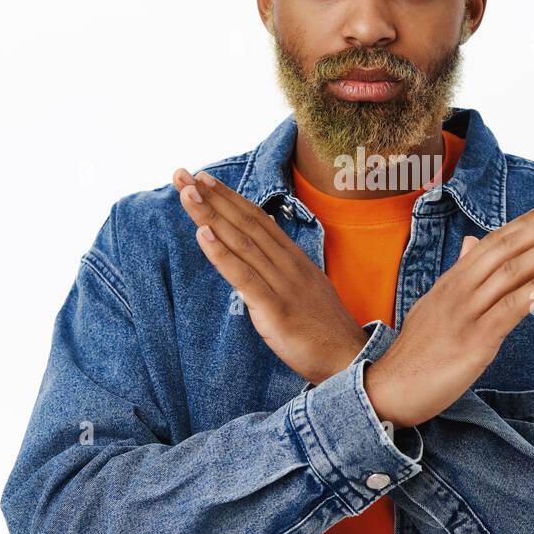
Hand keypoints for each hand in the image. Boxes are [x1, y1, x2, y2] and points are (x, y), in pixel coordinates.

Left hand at [171, 168, 368, 384]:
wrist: (351, 359)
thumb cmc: (325, 329)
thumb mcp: (305, 288)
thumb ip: (284, 267)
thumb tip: (267, 246)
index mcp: (293, 258)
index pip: (256, 219)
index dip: (229, 197)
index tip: (203, 179)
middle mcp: (287, 264)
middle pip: (244, 223)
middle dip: (211, 197)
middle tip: (182, 175)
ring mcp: (282, 284)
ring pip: (241, 242)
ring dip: (210, 215)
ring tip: (186, 193)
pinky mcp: (275, 308)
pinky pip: (244, 277)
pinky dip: (221, 254)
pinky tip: (202, 235)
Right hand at [364, 196, 533, 426]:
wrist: (390, 388)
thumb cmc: (418, 350)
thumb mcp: (436, 304)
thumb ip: (459, 273)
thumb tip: (474, 242)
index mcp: (453, 280)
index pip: (495, 241)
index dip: (526, 222)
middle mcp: (460, 290)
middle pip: (507, 249)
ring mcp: (466, 313)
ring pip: (511, 272)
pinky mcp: (474, 341)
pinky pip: (509, 309)